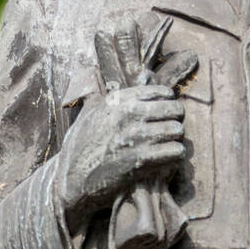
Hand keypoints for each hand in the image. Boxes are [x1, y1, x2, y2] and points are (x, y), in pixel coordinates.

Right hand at [57, 84, 184, 231]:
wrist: (72, 180)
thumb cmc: (80, 146)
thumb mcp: (87, 112)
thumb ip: (96, 91)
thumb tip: (90, 68)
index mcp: (118, 100)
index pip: (161, 92)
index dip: (169, 102)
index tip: (166, 111)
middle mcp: (128, 115)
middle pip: (174, 109)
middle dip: (175, 120)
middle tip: (170, 129)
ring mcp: (135, 137)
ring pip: (177, 130)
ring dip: (176, 139)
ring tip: (169, 144)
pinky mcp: (140, 161)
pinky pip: (175, 151)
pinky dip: (175, 156)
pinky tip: (167, 159)